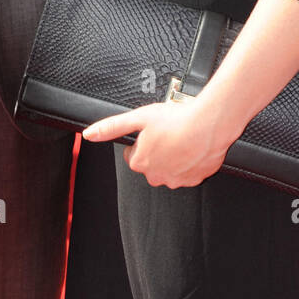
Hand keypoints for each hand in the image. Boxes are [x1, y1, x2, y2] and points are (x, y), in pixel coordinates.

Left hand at [83, 95, 231, 188]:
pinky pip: (188, 172)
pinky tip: (192, 147)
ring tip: (181, 138)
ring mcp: (177, 181)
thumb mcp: (138, 117)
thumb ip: (112, 127)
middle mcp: (157, 177)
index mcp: (140, 163)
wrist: (209, 124)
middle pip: (151, 164)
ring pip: (169, 169)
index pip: (133, 155)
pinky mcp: (195, 180)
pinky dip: (189, 162)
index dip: (142, 140)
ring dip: (173, 157)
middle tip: (167, 133)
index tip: (152, 131)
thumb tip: (89, 134)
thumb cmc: (176, 119)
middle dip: (156, 150)